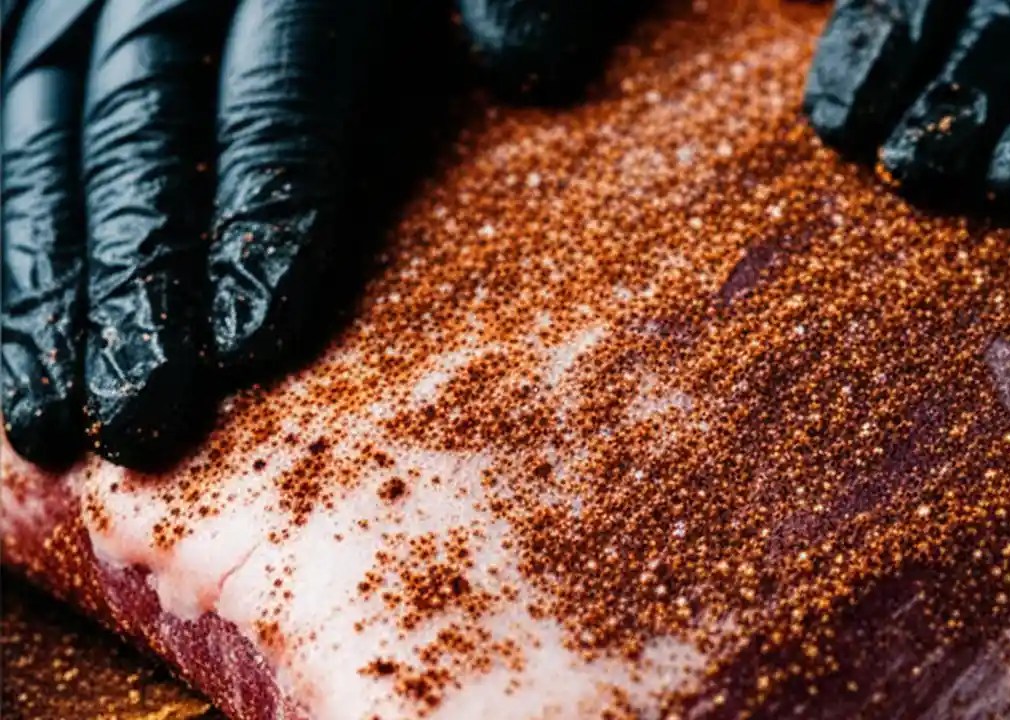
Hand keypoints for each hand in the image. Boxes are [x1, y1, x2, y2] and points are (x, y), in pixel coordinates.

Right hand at [1, 0, 636, 468]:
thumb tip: (524, 65)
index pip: (282, 88)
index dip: (264, 212)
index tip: (253, 347)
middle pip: (145, 117)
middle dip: (137, 276)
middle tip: (144, 417)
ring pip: (42, 120)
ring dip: (41, 273)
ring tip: (48, 417)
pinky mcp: (39, 3)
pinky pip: (2, 100)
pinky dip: (1, 218)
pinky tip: (6, 331)